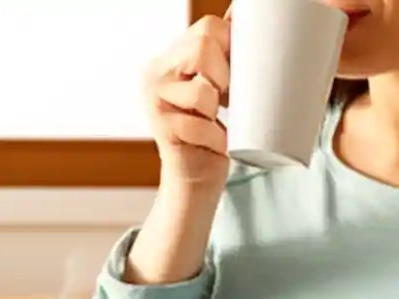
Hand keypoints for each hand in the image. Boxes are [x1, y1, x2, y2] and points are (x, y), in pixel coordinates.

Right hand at [142, 14, 231, 190]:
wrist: (196, 181)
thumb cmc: (213, 135)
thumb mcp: (218, 90)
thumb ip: (223, 58)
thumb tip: (244, 13)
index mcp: (170, 59)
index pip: (208, 28)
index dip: (232, 48)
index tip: (233, 76)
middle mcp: (155, 73)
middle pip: (204, 46)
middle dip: (225, 76)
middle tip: (224, 101)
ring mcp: (155, 100)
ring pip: (204, 90)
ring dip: (218, 113)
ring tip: (213, 123)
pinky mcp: (162, 128)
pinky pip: (202, 125)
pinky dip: (216, 139)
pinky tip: (213, 144)